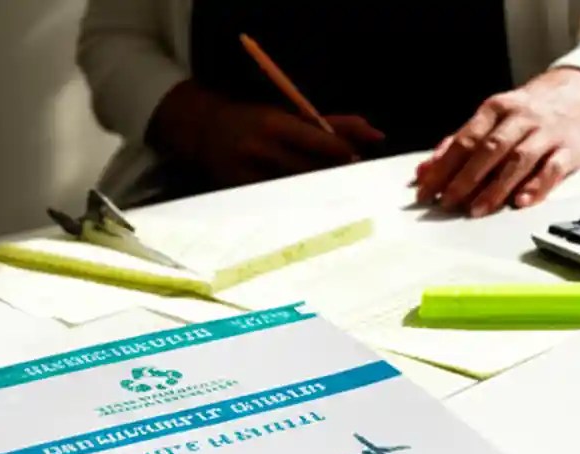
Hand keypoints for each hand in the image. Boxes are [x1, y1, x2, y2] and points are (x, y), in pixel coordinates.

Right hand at [149, 81, 383, 187]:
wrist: (202, 130)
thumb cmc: (255, 120)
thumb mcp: (290, 114)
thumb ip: (334, 124)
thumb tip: (377, 135)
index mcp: (274, 124)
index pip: (319, 143)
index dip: (343, 155)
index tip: (358, 163)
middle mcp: (260, 149)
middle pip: (310, 171)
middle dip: (334, 179)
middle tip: (354, 187)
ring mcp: (248, 175)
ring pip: (296, 192)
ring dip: (320, 197)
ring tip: (335, 200)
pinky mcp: (240, 194)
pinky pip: (277, 205)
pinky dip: (297, 208)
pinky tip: (309, 212)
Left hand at [414, 68, 579, 216]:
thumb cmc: (527, 112)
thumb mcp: (492, 118)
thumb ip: (458, 144)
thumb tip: (424, 171)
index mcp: (496, 109)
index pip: (465, 140)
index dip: (443, 166)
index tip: (426, 189)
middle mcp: (520, 118)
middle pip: (489, 149)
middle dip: (465, 178)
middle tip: (447, 202)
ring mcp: (546, 133)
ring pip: (518, 160)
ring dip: (496, 187)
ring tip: (476, 209)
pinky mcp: (570, 149)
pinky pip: (552, 169)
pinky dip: (536, 186)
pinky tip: (520, 202)